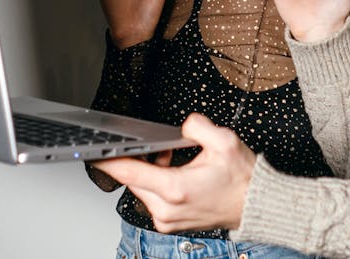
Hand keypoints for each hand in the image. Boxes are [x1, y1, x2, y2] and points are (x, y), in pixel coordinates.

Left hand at [92, 114, 254, 231]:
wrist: (256, 206)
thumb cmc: (242, 179)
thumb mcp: (224, 141)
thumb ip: (197, 125)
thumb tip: (182, 125)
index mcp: (175, 188)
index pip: (128, 173)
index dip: (108, 160)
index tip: (93, 151)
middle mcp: (166, 209)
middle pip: (133, 181)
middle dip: (141, 161)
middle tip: (164, 150)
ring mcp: (167, 220)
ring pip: (141, 190)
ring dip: (150, 174)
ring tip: (172, 164)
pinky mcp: (169, 224)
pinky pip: (151, 200)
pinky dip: (157, 187)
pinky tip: (175, 178)